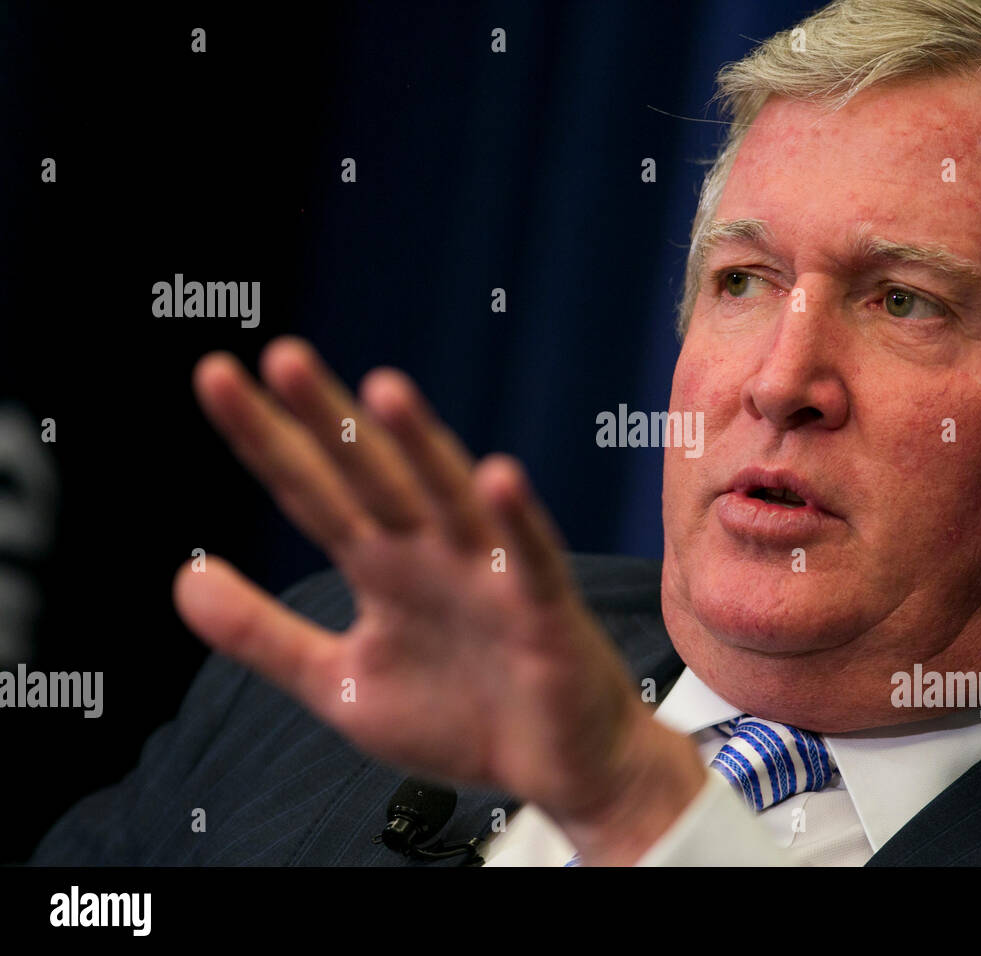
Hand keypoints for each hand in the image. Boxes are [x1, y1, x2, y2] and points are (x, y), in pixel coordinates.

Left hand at [173, 337, 704, 863]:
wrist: (556, 766)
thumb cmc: (460, 717)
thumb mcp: (341, 682)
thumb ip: (264, 633)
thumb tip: (183, 576)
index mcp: (380, 565)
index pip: (311, 490)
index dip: (265, 438)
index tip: (213, 376)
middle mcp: (430, 553)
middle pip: (372, 475)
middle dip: (330, 420)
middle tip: (282, 356)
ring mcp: (488, 574)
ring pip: (451, 497)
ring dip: (421, 445)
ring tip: (384, 389)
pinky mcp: (542, 609)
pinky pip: (530, 559)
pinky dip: (516, 520)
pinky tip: (499, 479)